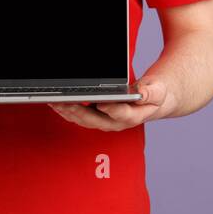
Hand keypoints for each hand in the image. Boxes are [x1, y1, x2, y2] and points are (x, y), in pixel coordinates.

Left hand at [49, 79, 171, 130]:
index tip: (101, 103)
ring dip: (68, 111)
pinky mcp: (97, 119)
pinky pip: (80, 117)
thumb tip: (140, 93)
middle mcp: (116, 123)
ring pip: (83, 120)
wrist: (152, 102)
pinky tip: (57, 102)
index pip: (120, 114)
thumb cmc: (154, 95)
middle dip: (78, 110)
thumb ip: (150, 92)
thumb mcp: (157, 90)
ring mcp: (105, 122)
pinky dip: (67, 110)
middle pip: (95, 119)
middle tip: (65, 101)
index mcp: (133, 116)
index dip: (110, 109)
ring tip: (55, 101)